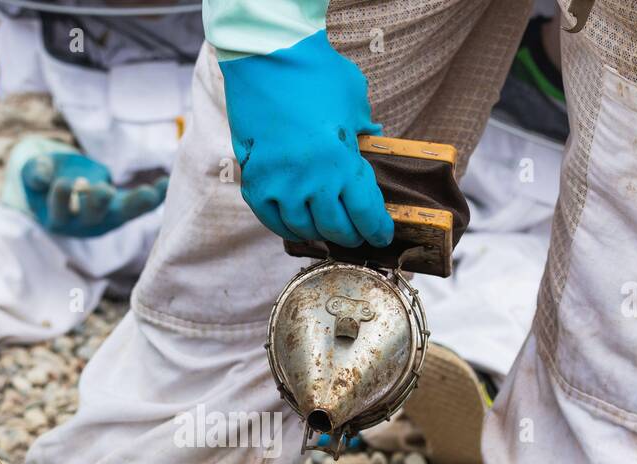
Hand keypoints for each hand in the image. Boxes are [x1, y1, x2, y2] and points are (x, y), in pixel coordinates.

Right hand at [21, 152, 167, 237]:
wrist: (63, 182)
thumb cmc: (46, 178)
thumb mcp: (34, 173)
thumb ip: (35, 173)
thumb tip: (43, 177)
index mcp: (58, 219)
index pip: (59, 212)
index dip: (61, 198)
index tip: (63, 183)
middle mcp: (84, 225)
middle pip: (94, 218)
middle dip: (99, 203)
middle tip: (104, 191)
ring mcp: (106, 220)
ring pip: (123, 215)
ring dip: (137, 204)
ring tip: (150, 192)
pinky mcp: (124, 210)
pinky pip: (141, 206)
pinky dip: (155, 196)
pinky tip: (166, 182)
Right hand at [220, 31, 392, 248]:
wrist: (266, 56)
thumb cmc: (316, 73)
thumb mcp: (354, 101)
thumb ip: (365, 129)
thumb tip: (373, 140)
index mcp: (341, 162)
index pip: (366, 214)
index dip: (377, 230)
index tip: (382, 235)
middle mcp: (310, 181)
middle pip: (336, 228)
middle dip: (351, 235)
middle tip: (357, 234)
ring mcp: (279, 185)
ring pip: (304, 229)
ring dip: (320, 232)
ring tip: (327, 227)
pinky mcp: (254, 182)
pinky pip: (272, 220)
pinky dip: (288, 226)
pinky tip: (298, 222)